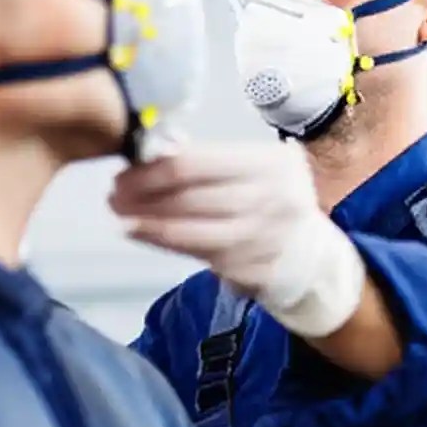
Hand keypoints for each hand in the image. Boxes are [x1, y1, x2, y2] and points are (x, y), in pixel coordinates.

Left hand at [109, 142, 365, 337]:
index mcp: (270, 163)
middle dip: (143, 199)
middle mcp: (273, 199)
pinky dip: (168, 246)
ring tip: (123, 220)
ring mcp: (266, 239)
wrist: (311, 251)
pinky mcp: (255, 269)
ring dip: (149, 226)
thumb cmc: (271, 200)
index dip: (151, 170)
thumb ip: (209, 163)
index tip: (124, 173)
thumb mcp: (254, 169)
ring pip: (193, 232)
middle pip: (190, 199)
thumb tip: (149, 157)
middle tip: (115, 197)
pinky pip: (201, 256)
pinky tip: (147, 236)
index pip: (195, 163)